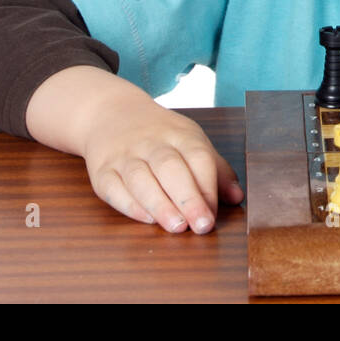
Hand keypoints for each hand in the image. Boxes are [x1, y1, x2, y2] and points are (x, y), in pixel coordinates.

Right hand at [26, 65, 244, 231]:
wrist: (111, 113)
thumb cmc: (160, 134)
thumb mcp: (192, 141)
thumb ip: (215, 170)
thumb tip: (237, 197)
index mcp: (180, 134)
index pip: (198, 157)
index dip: (208, 187)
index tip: (214, 214)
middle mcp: (151, 143)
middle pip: (170, 168)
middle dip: (188, 199)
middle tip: (201, 225)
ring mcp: (124, 156)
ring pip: (140, 180)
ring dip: (160, 205)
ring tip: (177, 227)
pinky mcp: (101, 170)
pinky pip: (112, 188)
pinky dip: (129, 205)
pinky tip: (146, 219)